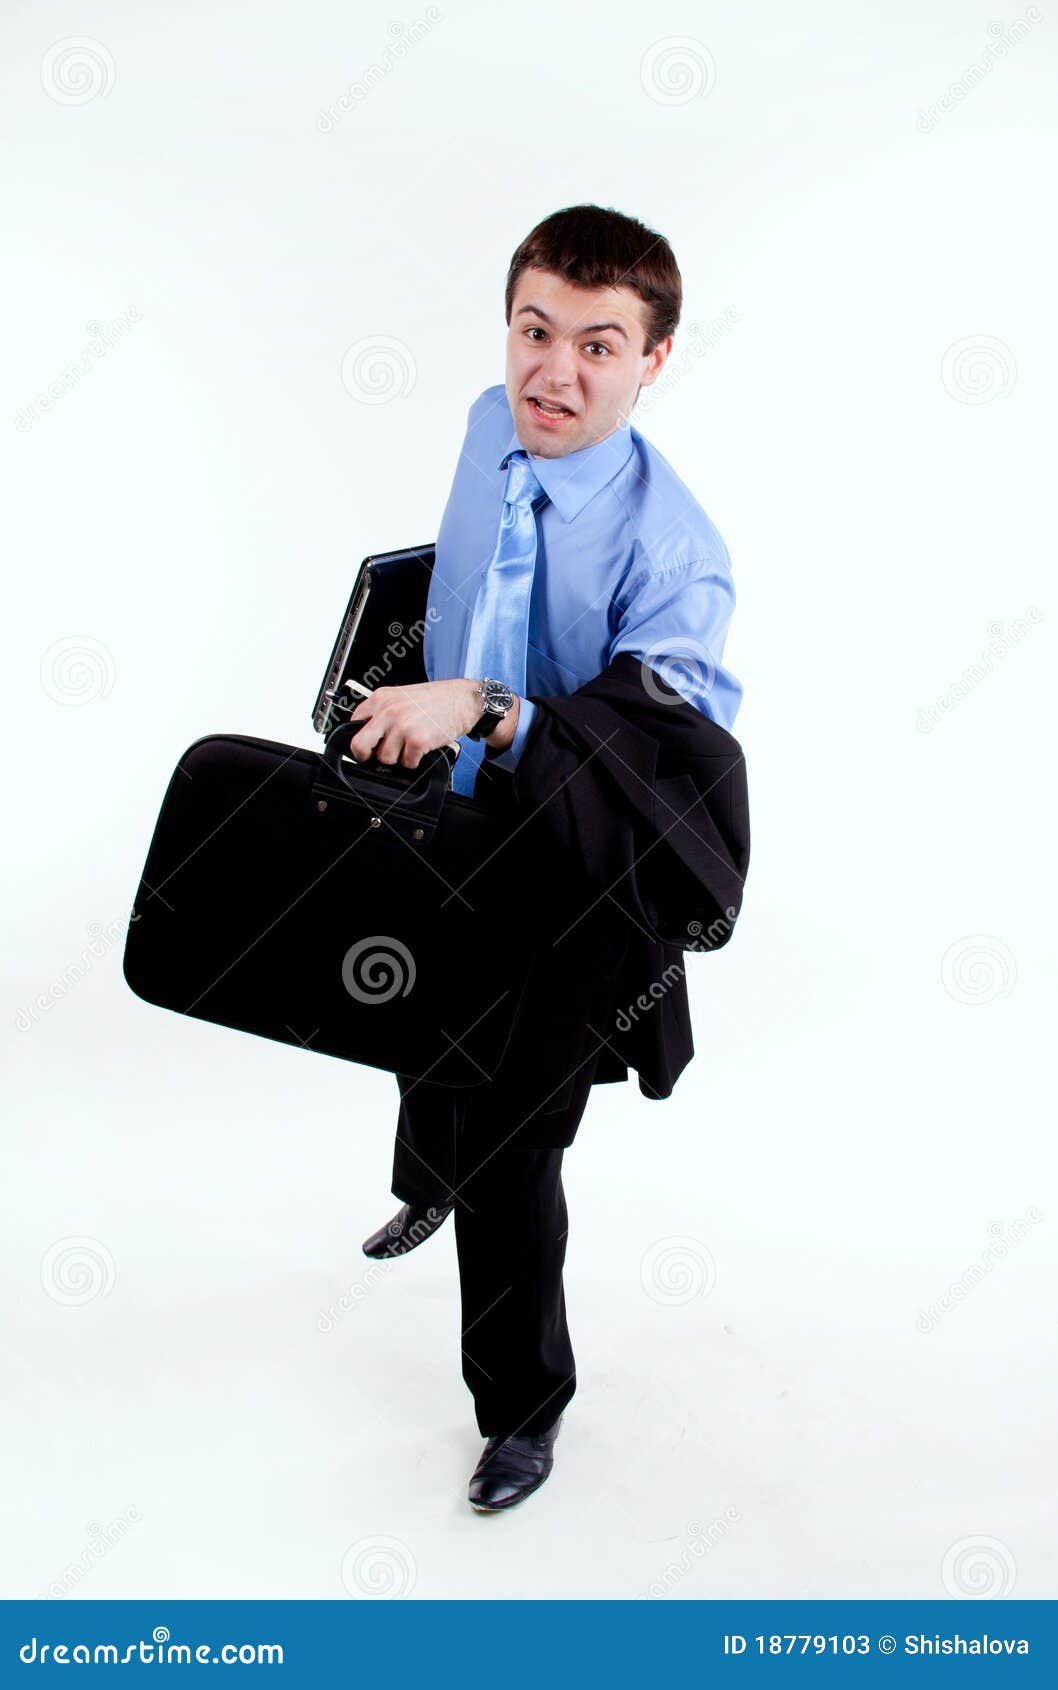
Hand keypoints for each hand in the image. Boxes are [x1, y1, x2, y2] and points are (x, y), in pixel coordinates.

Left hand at [347, 679, 518, 768]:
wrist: (463, 700)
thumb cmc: (435, 699)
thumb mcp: (401, 696)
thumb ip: (382, 711)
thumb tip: (367, 733)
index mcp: (381, 698)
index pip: (354, 723)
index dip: (361, 737)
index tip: (368, 744)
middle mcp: (388, 711)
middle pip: (359, 746)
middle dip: (367, 756)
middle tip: (376, 756)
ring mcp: (402, 727)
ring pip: (385, 758)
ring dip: (397, 757)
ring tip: (409, 745)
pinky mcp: (416, 741)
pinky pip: (406, 763)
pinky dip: (414, 760)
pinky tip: (421, 747)